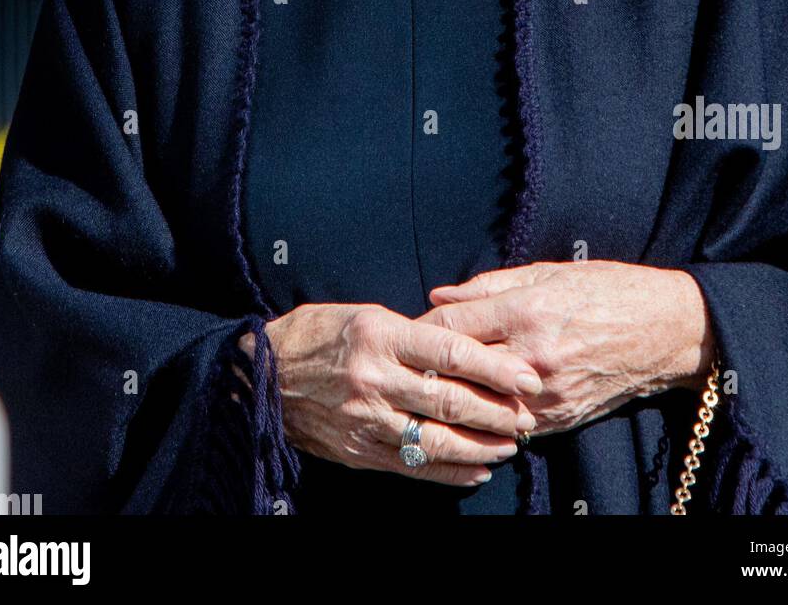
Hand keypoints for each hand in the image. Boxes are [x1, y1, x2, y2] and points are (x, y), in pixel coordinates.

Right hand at [233, 303, 542, 485]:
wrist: (260, 375)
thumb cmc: (317, 333)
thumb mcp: (364, 315)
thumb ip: (411, 332)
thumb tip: (462, 347)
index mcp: (381, 335)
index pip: (452, 352)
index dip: (496, 367)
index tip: (527, 376)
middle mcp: (376, 379)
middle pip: (450, 401)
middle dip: (496, 412)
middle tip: (527, 416)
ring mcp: (366, 419)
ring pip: (435, 440)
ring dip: (480, 447)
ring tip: (509, 445)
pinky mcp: (358, 451)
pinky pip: (411, 466)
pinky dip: (448, 471)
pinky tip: (475, 471)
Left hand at [418, 260, 714, 437]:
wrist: (666, 330)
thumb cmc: (608, 288)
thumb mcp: (548, 271)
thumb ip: (488, 286)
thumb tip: (439, 296)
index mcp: (526, 311)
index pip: (451, 327)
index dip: (418, 329)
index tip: (403, 331)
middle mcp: (532, 357)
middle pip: (456, 371)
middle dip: (425, 369)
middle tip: (404, 366)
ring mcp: (547, 394)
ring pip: (478, 407)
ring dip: (451, 401)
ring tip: (427, 392)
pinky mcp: (560, 420)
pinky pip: (509, 426)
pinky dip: (486, 419)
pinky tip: (471, 410)